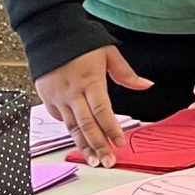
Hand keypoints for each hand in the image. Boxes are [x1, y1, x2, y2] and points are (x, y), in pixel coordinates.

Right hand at [34, 46, 151, 167]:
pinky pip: (61, 119)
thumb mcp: (108, 53)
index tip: (120, 143)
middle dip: (98, 146)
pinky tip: (80, 141)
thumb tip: (147, 85)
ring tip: (94, 161)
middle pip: (86, 125)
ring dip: (83, 146)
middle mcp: (72, 92)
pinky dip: (71, 131)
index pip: (102, 111)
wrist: (49, 33)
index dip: (111, 129)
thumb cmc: (81, 41)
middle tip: (108, 162)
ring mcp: (58, 97)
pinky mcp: (47, 99)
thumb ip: (126, 74)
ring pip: (71, 127)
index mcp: (89, 81)